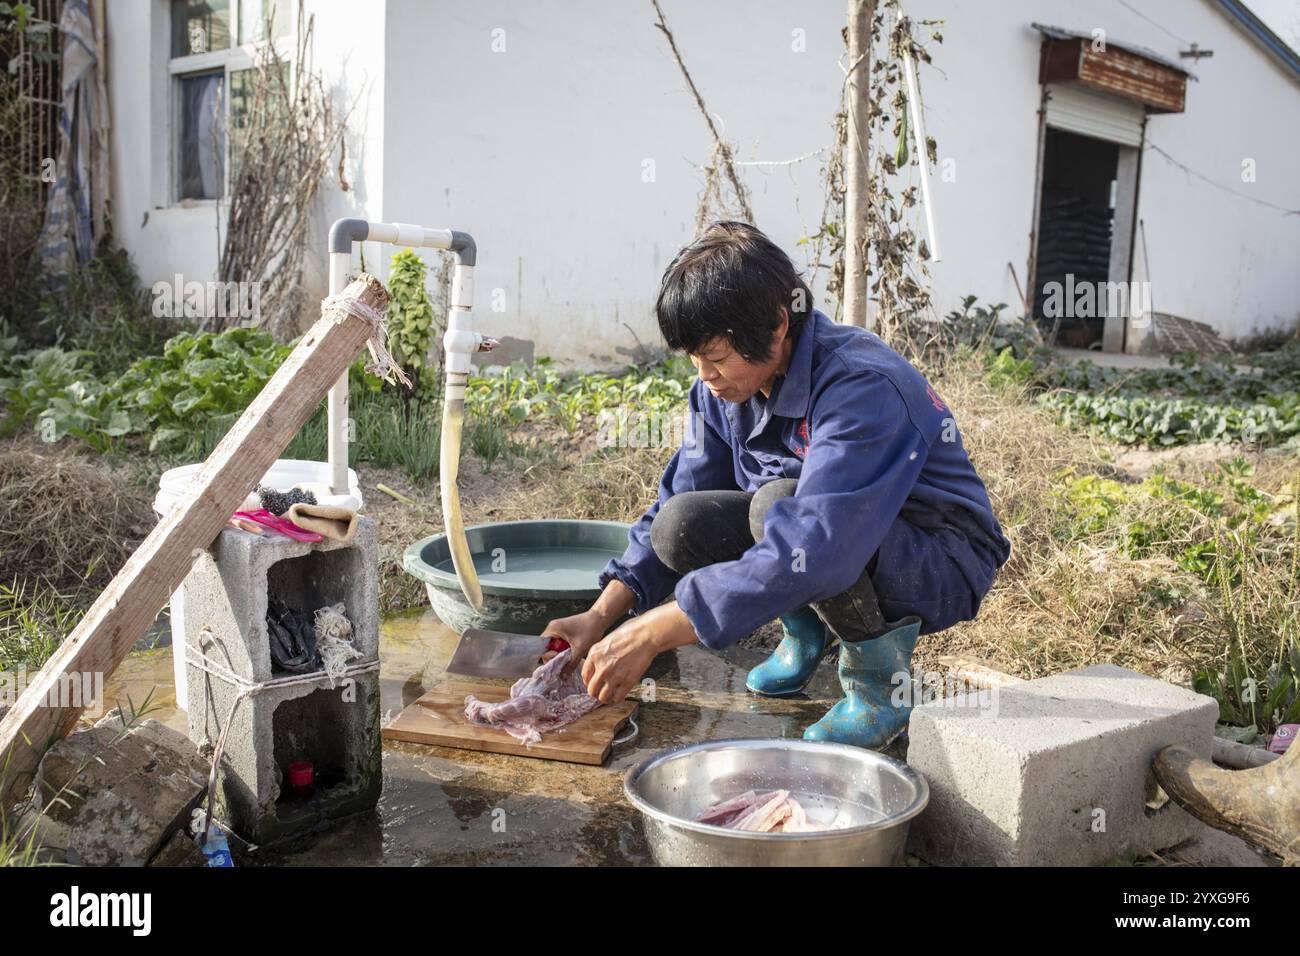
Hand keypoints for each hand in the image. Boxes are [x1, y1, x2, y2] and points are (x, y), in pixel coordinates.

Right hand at [540, 609, 606, 664]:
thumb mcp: (580, 649)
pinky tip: (572, 654)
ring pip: (554, 647)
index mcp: (553, 629)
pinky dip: (564, 650)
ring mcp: (558, 629)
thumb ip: (570, 664)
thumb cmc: (590, 630)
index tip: (559, 662)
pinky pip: (560, 644)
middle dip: (555, 657)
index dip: (549, 657)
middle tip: (564, 663)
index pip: (542, 647)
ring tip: (569, 659)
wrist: (600, 618)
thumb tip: (563, 676)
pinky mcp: (564, 631)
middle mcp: (553, 628)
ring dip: (561, 654)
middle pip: (548, 648)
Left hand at [582, 602, 697, 703]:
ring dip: (606, 698)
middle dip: (596, 692)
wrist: (645, 635)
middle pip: (592, 689)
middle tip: (600, 691)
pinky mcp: (627, 682)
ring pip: (603, 697)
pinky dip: (617, 699)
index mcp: (594, 655)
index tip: (593, 683)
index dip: (589, 681)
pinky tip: (619, 695)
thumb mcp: (607, 640)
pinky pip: (617, 698)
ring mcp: (614, 676)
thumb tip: (598, 665)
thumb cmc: (629, 633)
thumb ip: (600, 654)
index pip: (585, 676)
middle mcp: (601, 667)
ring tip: (610, 695)